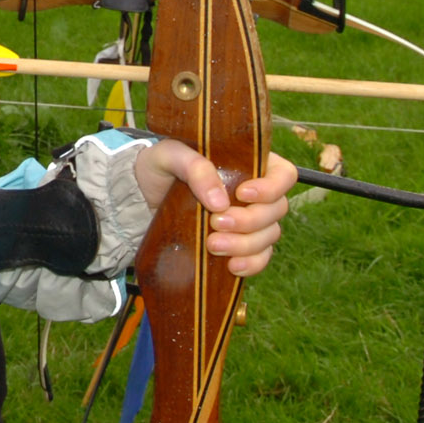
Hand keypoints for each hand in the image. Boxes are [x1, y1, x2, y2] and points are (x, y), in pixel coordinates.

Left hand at [133, 142, 295, 276]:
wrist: (140, 198)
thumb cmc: (159, 167)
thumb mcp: (169, 156)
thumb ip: (195, 168)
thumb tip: (219, 201)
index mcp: (248, 162)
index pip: (283, 174)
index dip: (271, 187)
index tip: (242, 194)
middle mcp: (256, 192)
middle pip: (277, 209)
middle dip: (250, 220)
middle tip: (217, 223)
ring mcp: (250, 220)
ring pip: (269, 235)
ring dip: (246, 244)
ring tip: (214, 245)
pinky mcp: (239, 244)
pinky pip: (260, 258)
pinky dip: (251, 264)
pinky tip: (231, 266)